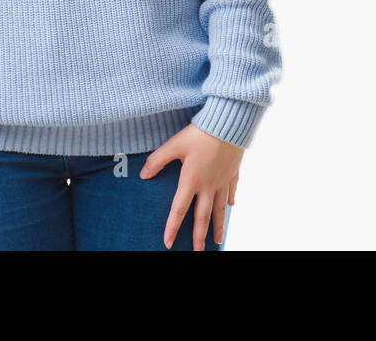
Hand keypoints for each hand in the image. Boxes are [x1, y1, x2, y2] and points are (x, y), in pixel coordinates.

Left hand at [139, 123, 242, 249]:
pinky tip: (230, 207)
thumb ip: (157, 160)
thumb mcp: (175, 144)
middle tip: (198, 252)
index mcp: (191, 180)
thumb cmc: (201, 133)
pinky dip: (230, 200)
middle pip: (202, 217)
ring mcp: (222, 180)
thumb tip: (143, 175)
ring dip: (218, 226)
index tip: (167, 243)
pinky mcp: (232, 171)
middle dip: (199, 237)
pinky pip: (231, 190)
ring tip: (218, 241)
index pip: (179, 210)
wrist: (229, 123)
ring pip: (219, 209)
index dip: (172, 227)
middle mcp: (208, 185)